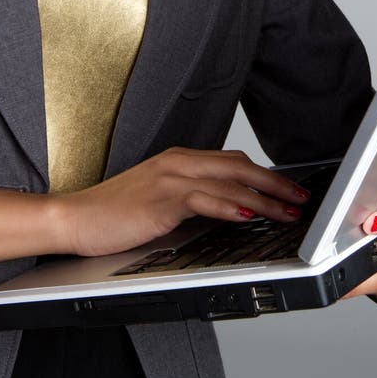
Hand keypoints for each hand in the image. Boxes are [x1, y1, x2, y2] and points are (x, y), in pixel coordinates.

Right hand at [53, 147, 310, 255]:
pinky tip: (249, 214)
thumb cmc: (113, 213)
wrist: (75, 217)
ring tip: (288, 210)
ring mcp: (169, 178)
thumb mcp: (158, 199)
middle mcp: (177, 163)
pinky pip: (204, 199)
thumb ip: (190, 198)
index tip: (288, 187)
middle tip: (301, 197)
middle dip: (275, 182)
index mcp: (178, 160)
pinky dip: (230, 205)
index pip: (232, 161)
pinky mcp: (161, 199)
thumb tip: (227, 209)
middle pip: (239, 166)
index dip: (265, 174)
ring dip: (264, 197)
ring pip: (229, 181)